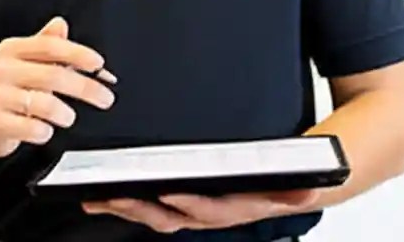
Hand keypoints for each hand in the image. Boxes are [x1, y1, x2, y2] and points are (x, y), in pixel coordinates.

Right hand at [0, 17, 115, 158]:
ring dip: (65, 113)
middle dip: (85, 88)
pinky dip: (45, 131)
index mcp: (11, 50)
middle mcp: (2, 69)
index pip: (49, 46)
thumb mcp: (23, 62)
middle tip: (105, 98)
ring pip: (44, 103)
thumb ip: (46, 45)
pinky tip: (45, 130)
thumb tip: (61, 24)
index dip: (77, 53)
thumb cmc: (6, 91)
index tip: (98, 64)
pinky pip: (31, 128)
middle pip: (53, 75)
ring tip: (68, 117)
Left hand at [82, 189, 318, 233]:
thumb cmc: (279, 188)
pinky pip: (145, 208)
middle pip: (165, 216)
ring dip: (121, 207)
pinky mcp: (176, 207)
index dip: (187, 203)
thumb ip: (296, 193)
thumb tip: (309, 193)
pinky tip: (99, 196)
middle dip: (136, 207)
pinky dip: (121, 202)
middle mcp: (205, 217)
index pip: (206, 210)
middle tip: (111, 195)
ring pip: (149, 215)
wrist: (282, 194)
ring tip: (94, 196)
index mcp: (230, 211)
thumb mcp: (293, 190)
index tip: (168, 191)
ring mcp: (188, 214)